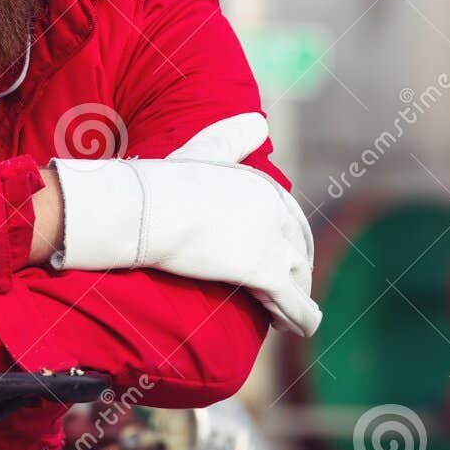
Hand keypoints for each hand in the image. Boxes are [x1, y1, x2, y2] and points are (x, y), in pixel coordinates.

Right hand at [51, 113, 321, 336]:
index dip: (290, 240)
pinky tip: (301, 330)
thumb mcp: (203, 151)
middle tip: (291, 289)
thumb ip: (231, 137)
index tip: (286, 256)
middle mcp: (277, 209)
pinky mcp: (265, 271)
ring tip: (290, 316)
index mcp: (263, 184)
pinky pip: (294, 303)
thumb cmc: (163, 183)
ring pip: (299, 276)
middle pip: (299, 246)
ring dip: (298, 297)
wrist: (146, 208)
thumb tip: (259, 119)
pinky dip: (302, 318)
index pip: (290, 217)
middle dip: (298, 269)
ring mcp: (274, 240)